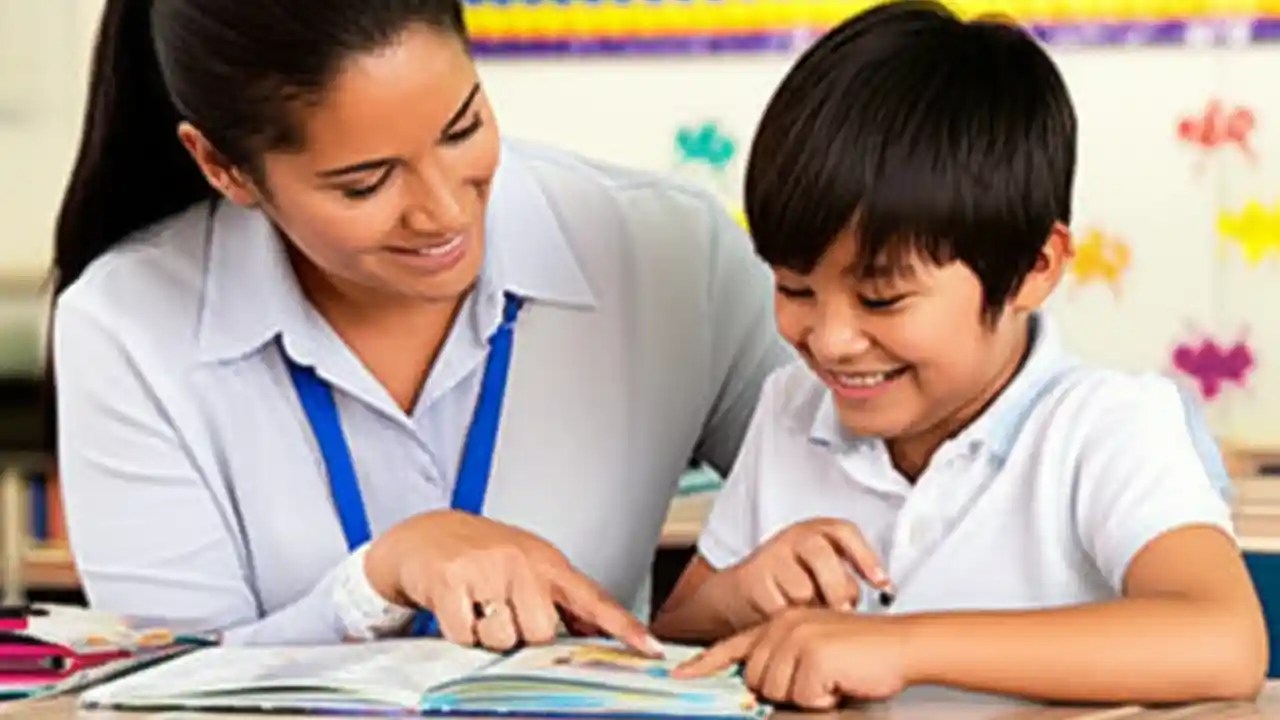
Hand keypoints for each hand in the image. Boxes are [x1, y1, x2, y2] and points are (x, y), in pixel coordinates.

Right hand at [365, 510, 660, 655]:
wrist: (425, 535)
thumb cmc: (482, 555)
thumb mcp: (530, 568)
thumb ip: (562, 601)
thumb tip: (598, 632)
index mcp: (549, 563)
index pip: (594, 599)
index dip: (624, 627)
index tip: (650, 649)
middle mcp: (522, 562)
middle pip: (541, 632)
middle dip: (520, 632)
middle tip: (501, 609)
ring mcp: (487, 569)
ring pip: (502, 638)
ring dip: (486, 633)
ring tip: (477, 605)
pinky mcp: (452, 581)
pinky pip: (465, 635)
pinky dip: (458, 631)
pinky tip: (456, 606)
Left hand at [673, 608, 912, 708]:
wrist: (904, 644)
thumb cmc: (865, 652)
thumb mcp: (817, 647)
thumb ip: (785, 659)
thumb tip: (761, 685)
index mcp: (781, 622)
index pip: (734, 645)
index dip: (705, 663)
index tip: (679, 675)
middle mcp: (783, 626)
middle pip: (757, 681)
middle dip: (787, 691)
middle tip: (821, 678)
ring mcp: (796, 639)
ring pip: (777, 692)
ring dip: (809, 695)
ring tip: (834, 676)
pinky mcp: (812, 656)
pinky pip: (804, 698)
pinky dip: (826, 698)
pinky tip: (842, 681)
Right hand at [720, 518, 890, 621]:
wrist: (740, 593)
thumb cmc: (790, 583)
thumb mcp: (819, 571)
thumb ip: (845, 576)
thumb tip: (881, 594)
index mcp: (815, 531)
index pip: (843, 532)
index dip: (865, 556)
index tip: (881, 583)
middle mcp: (793, 538)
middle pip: (820, 555)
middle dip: (838, 588)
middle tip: (845, 611)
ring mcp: (770, 557)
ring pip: (801, 588)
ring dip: (810, 608)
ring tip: (809, 614)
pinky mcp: (752, 580)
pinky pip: (779, 607)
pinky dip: (788, 619)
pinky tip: (787, 619)